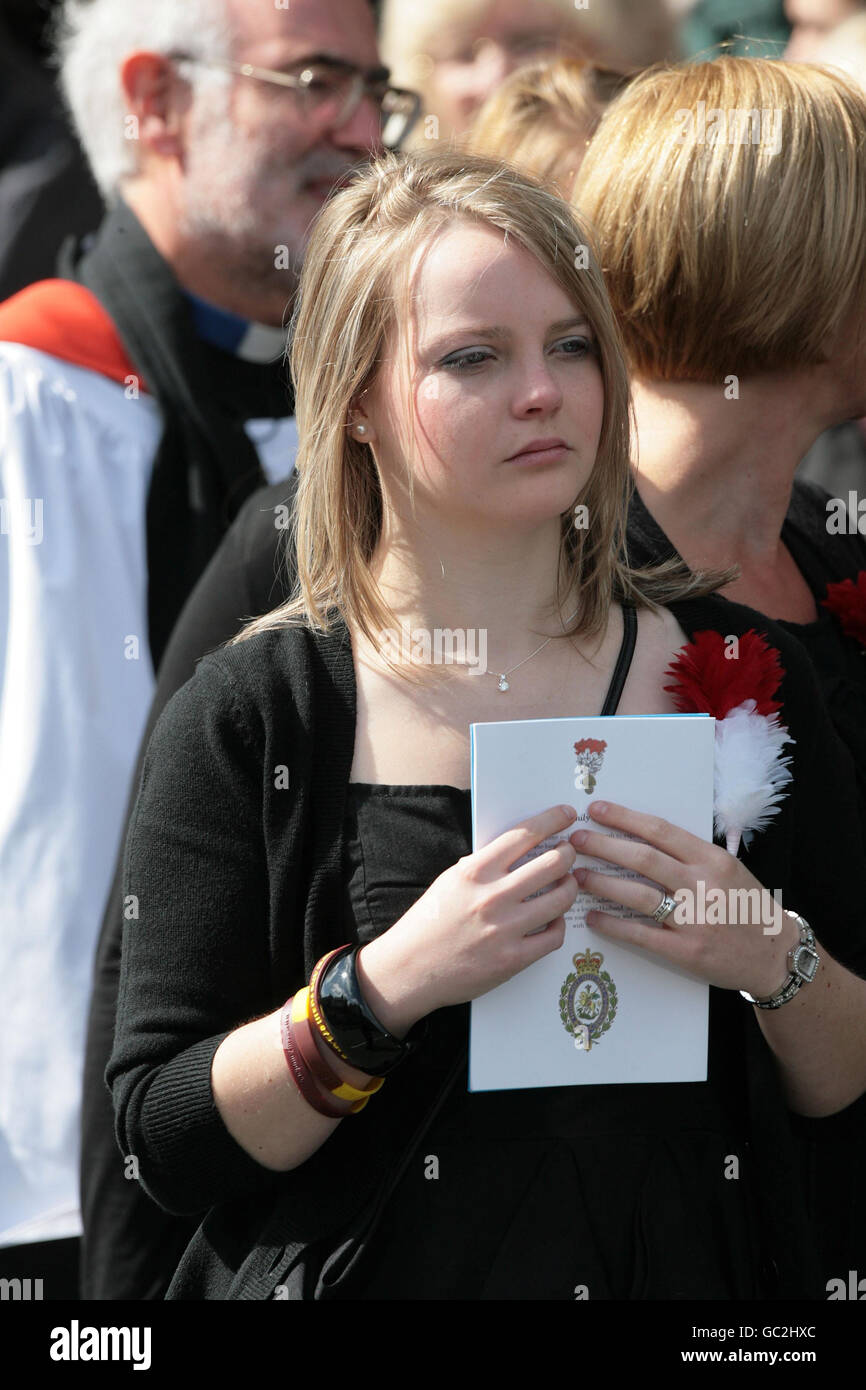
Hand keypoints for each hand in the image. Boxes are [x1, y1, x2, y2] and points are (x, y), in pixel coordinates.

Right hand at [357, 804, 578, 1032]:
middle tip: (570, 853)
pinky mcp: (513, 959)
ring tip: (567, 884)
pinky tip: (553, 920)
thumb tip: (519, 849)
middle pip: (553, 863)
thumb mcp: (450, 881)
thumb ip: (483, 866)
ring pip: (561, 899)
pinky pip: (554, 936)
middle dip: (568, 854)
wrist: (410, 968)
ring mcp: (505, 929)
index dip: (552, 820)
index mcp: (475, 871)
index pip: (524, 834)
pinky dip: (559, 925)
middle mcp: (493, 896)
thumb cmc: (429, 923)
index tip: (565, 814)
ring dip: (570, 887)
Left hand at [569, 800, 797, 997]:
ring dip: (603, 883)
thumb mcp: (729, 869)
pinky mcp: (687, 951)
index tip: (597, 809)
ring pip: (638, 895)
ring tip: (577, 875)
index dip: (625, 818)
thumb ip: (691, 855)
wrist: (775, 954)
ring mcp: (695, 920)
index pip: (661, 831)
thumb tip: (642, 837)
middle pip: (643, 859)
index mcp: (712, 859)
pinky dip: (614, 925)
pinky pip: (642, 934)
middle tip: (576, 839)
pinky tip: (593, 917)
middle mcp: (703, 885)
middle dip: (604, 846)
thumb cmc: (748, 907)